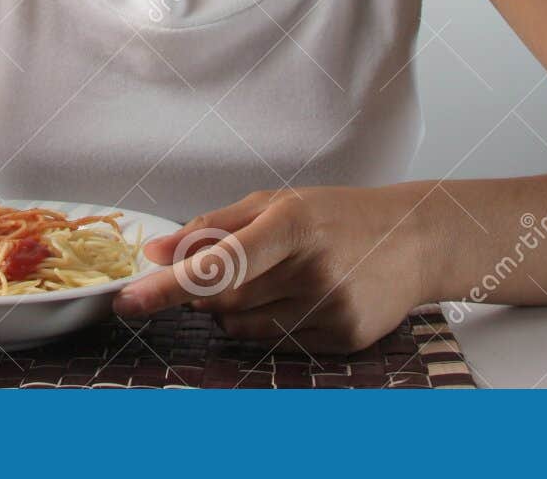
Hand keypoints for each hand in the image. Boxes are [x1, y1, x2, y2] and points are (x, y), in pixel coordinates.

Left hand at [111, 184, 431, 353]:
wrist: (415, 238)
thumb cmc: (337, 215)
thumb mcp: (275, 203)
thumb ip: (212, 226)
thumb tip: (156, 252)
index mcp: (292, 225)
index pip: (218, 263)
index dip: (169, 285)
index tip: (130, 298)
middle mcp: (312, 270)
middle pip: (225, 299)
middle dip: (204, 290)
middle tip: (217, 269)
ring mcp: (330, 309)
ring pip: (244, 327)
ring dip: (235, 308)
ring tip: (269, 278)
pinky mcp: (344, 339)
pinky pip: (276, 343)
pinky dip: (268, 324)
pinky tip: (295, 297)